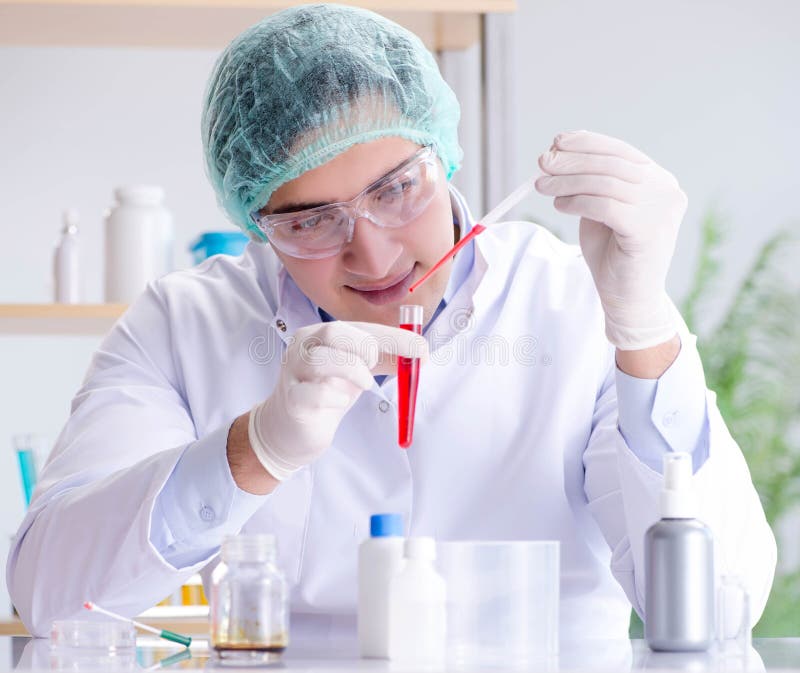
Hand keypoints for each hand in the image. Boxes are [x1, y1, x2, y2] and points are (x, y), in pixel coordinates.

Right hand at [249, 321, 427, 480]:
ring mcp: (293, 373)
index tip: (421, 349)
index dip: (393, 337)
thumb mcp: (359, 369)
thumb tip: (422, 355)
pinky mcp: (292, 401)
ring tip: (364, 384)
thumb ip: (387, 359)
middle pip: (333, 332)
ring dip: (353, 372)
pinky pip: (314, 394)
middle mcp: (303, 347)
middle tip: (377, 365)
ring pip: (321, 361)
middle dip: (365, 347)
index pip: (359, 326)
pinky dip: (335, 397)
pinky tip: (339, 402)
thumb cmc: (326, 392)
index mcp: (321, 334)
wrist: (290, 429)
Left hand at [535, 130, 686, 350]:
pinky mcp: (648, 229)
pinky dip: (577, 202)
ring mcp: (662, 209)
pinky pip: (605, 206)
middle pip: (612, 163)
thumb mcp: (600, 210)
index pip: (621, 151)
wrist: (628, 299)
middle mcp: (666, 190)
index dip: (587, 142)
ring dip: (567, 181)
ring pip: (605, 183)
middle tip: (542, 163)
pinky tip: (560, 206)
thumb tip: (556, 154)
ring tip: (542, 186)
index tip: (557, 142)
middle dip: (572, 160)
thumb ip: (589, 184)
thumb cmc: (613, 255)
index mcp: (658, 180)